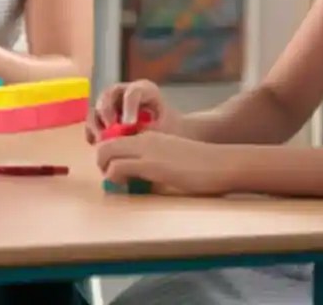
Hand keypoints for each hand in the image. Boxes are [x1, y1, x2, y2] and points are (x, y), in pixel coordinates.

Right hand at [86, 79, 175, 143]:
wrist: (169, 131)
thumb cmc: (170, 128)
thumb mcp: (165, 127)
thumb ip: (149, 129)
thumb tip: (131, 132)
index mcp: (144, 89)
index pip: (133, 92)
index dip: (129, 107)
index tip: (130, 125)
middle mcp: (124, 92)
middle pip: (108, 94)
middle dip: (106, 112)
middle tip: (110, 130)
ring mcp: (112, 103)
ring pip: (97, 106)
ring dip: (96, 124)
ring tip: (102, 140)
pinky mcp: (103, 116)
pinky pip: (92, 121)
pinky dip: (92, 132)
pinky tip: (96, 143)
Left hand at [96, 131, 231, 196]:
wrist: (221, 163)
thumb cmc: (201, 166)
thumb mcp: (171, 158)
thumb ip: (151, 163)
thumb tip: (134, 179)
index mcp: (149, 136)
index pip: (114, 140)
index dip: (109, 156)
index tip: (116, 170)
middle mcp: (143, 138)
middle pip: (104, 145)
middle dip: (101, 162)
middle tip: (112, 178)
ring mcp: (146, 149)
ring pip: (105, 153)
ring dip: (106, 170)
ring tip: (120, 182)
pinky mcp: (150, 165)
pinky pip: (117, 167)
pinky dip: (114, 178)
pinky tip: (128, 186)